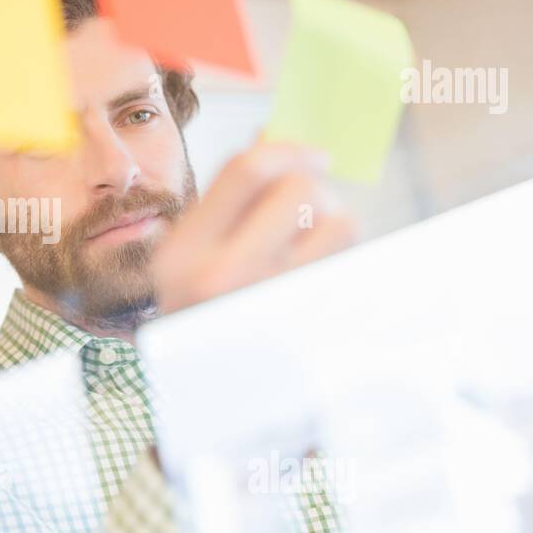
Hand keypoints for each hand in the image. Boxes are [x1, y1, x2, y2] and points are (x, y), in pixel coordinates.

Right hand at [152, 141, 357, 314]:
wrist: (212, 399)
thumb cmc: (200, 313)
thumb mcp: (191, 258)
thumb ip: (228, 201)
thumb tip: (276, 134)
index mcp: (181, 254)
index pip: (247, 170)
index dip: (288, 147)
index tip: (312, 154)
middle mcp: (221, 279)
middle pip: (300, 188)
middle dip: (313, 188)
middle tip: (307, 209)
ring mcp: (270, 305)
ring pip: (339, 222)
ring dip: (334, 224)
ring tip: (312, 247)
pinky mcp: (312, 324)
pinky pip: (351, 262)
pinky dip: (344, 258)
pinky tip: (321, 276)